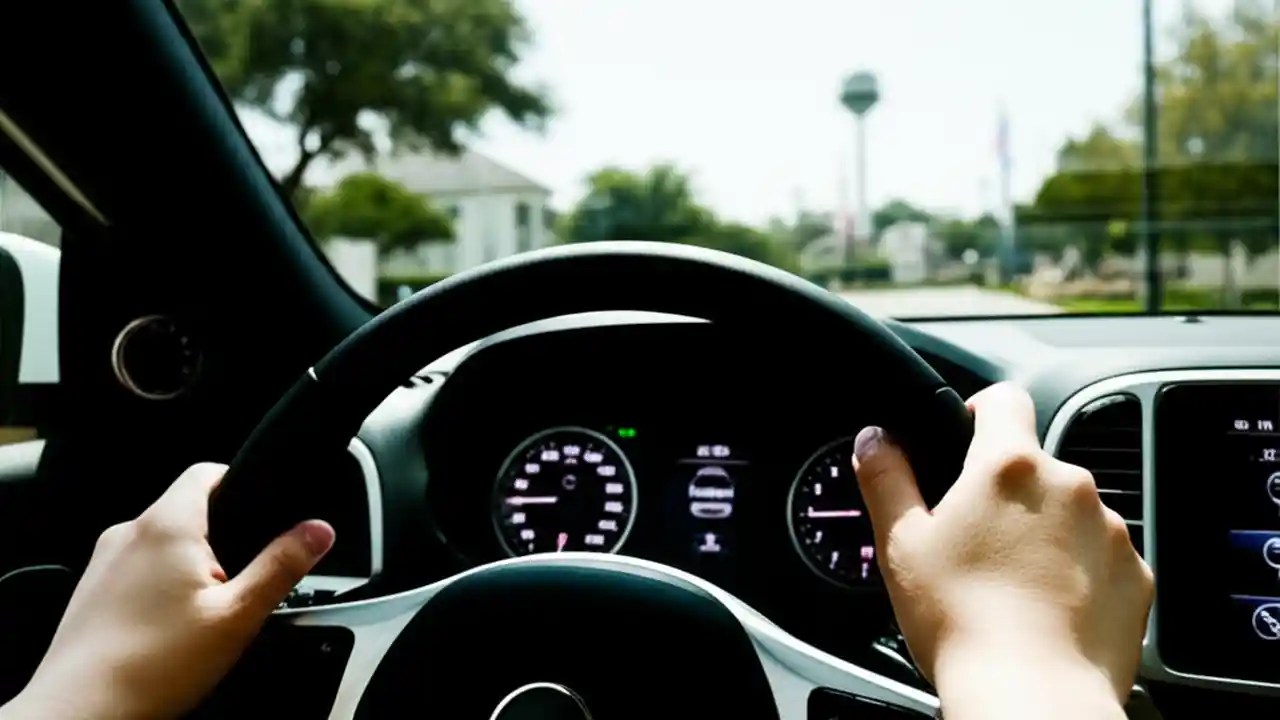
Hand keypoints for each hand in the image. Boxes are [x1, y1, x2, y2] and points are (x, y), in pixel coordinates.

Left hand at [2, 464, 334, 719]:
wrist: (80, 714)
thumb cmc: (151, 668)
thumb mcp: (237, 615)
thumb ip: (281, 566)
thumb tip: (318, 530)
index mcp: (167, 525)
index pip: (207, 472)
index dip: (240, 483)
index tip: (260, 513)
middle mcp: (129, 533)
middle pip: (188, 511)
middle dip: (220, 541)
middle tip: (236, 587)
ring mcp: (103, 562)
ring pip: (162, 545)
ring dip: (187, 569)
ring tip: (201, 618)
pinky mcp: (91, 592)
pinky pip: (136, 573)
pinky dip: (158, 591)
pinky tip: (169, 633)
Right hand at [854, 383, 1152, 719]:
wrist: (1033, 695)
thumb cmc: (963, 621)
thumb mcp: (901, 543)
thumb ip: (885, 478)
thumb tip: (875, 439)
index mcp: (1007, 466)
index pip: (1003, 398)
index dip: (979, 411)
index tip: (965, 437)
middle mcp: (1069, 486)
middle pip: (1034, 465)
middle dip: (1007, 492)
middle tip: (975, 539)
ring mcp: (1111, 530)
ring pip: (1071, 512)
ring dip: (1046, 532)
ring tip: (1012, 582)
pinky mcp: (1137, 575)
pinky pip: (1104, 557)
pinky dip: (1079, 572)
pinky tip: (1047, 606)